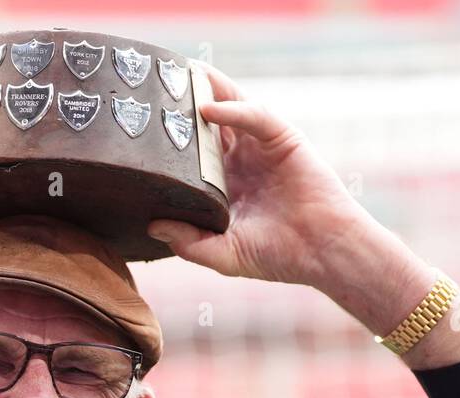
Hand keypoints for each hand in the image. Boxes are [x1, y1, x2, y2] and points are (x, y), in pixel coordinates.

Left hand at [146, 62, 377, 289]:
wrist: (320, 253)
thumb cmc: (276, 256)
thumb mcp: (223, 253)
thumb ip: (189, 242)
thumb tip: (151, 225)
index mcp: (222, 183)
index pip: (188, 152)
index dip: (168, 139)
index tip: (139, 129)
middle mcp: (238, 160)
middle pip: (205, 124)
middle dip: (181, 106)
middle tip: (152, 90)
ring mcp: (259, 147)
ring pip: (228, 108)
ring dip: (204, 92)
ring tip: (176, 79)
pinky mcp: (281, 138)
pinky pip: (254, 115)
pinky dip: (232, 108)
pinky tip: (207, 108)